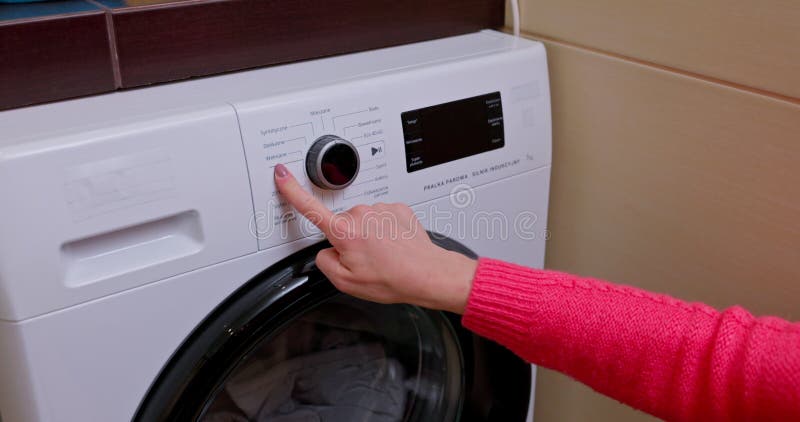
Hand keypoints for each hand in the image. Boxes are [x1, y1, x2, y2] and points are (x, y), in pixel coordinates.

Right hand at [274, 163, 476, 313]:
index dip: (291, 189)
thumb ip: (325, 262)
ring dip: (369, 235)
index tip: (281, 174)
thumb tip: (326, 251)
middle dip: (348, 240)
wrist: (425, 273)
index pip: (309, 207)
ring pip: (363, 221)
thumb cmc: (391, 279)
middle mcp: (360, 214)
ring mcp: (380, 208)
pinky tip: (393, 245)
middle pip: (341, 224)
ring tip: (383, 255)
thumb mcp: (345, 282)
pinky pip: (382, 218)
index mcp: (343, 231)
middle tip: (366, 260)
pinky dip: (385, 230)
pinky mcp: (397, 207)